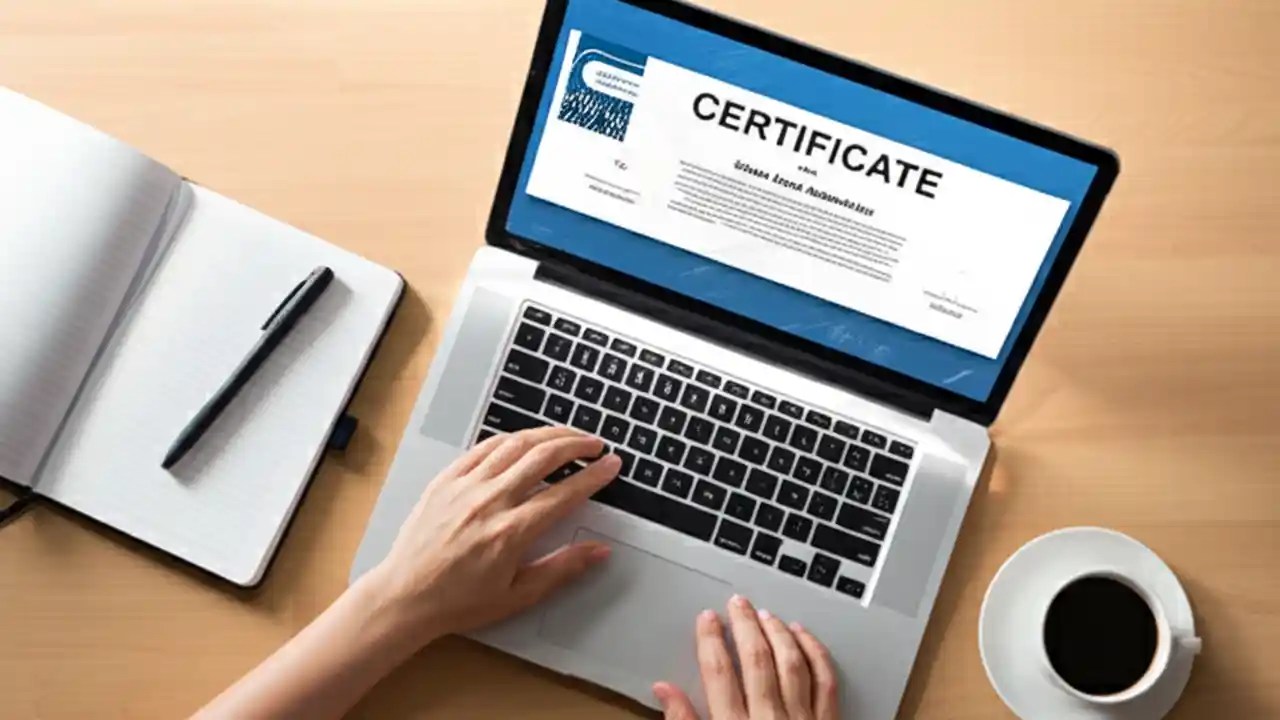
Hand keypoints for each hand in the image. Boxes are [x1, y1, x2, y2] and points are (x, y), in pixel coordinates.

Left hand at [364, 426, 620, 647]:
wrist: (404, 597)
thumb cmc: (458, 602)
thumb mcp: (518, 595)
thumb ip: (562, 568)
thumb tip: (598, 551)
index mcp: (510, 533)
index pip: (564, 493)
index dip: (594, 476)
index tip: (611, 465)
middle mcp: (489, 502)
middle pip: (543, 457)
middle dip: (576, 444)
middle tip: (595, 444)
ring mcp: (465, 486)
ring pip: (515, 444)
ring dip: (547, 434)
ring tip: (567, 436)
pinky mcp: (446, 480)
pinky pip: (483, 448)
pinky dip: (510, 438)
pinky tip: (524, 439)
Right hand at [654, 595, 838, 719]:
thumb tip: (664, 690)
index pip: (718, 673)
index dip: (710, 640)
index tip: (706, 618)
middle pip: (756, 660)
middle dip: (745, 625)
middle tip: (737, 603)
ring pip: (792, 663)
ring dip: (778, 633)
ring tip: (765, 614)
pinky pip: (826, 681)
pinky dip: (816, 653)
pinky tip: (804, 636)